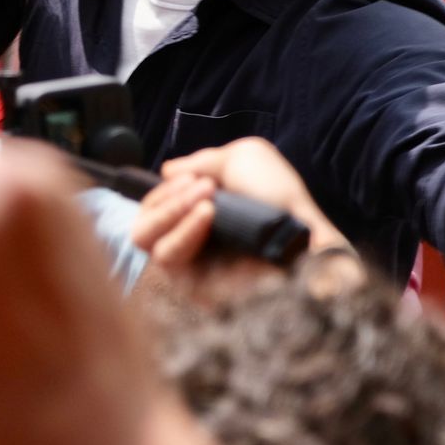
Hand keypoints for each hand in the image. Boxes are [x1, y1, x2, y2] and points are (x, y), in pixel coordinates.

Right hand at [131, 138, 347, 296]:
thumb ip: (200, 160)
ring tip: (207, 202)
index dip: (163, 190)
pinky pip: (165, 257)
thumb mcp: (243, 157)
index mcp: (195, 213)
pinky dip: (184, 230)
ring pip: (145, 238)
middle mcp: (187, 239)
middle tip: (199, 188)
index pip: (153, 206)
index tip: (189, 177)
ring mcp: (186, 265)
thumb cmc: (280, 199)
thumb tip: (166, 171)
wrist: (302, 236)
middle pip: (141, 223)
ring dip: (172, 210)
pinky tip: (208, 217)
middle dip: (165, 198)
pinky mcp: (189, 286)